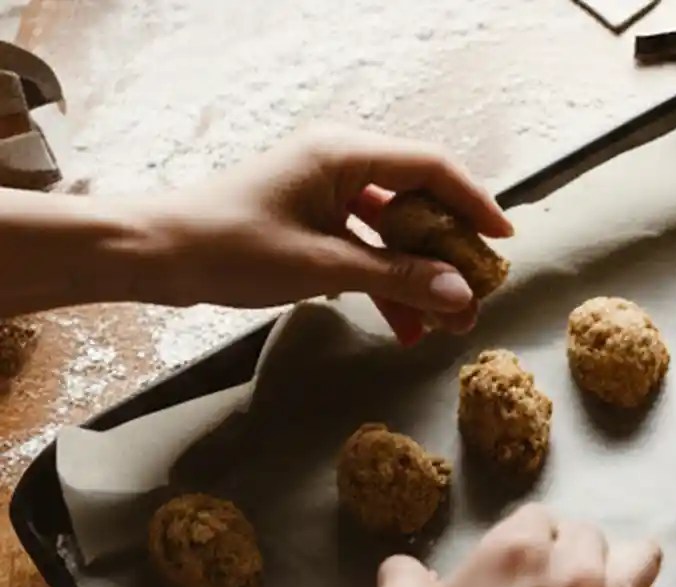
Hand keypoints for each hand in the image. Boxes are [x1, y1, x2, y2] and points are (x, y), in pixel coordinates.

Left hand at [132, 124, 513, 344]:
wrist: (154, 255)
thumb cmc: (230, 247)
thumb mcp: (324, 266)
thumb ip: (398, 278)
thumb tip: (460, 295)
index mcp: (344, 154)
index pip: (432, 169)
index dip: (475, 203)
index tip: (503, 242)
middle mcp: (340, 163)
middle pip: (418, 201)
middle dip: (449, 252)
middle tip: (475, 294)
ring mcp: (325, 192)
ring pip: (393, 231)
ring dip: (418, 275)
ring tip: (446, 323)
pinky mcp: (312, 220)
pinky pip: (365, 247)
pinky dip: (385, 282)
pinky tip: (405, 326)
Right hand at [356, 504, 675, 586]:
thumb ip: (401, 583)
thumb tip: (404, 570)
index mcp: (517, 551)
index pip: (535, 516)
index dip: (521, 538)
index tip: (508, 561)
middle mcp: (573, 575)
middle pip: (589, 537)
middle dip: (569, 551)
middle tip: (544, 581)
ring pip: (643, 565)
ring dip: (623, 571)